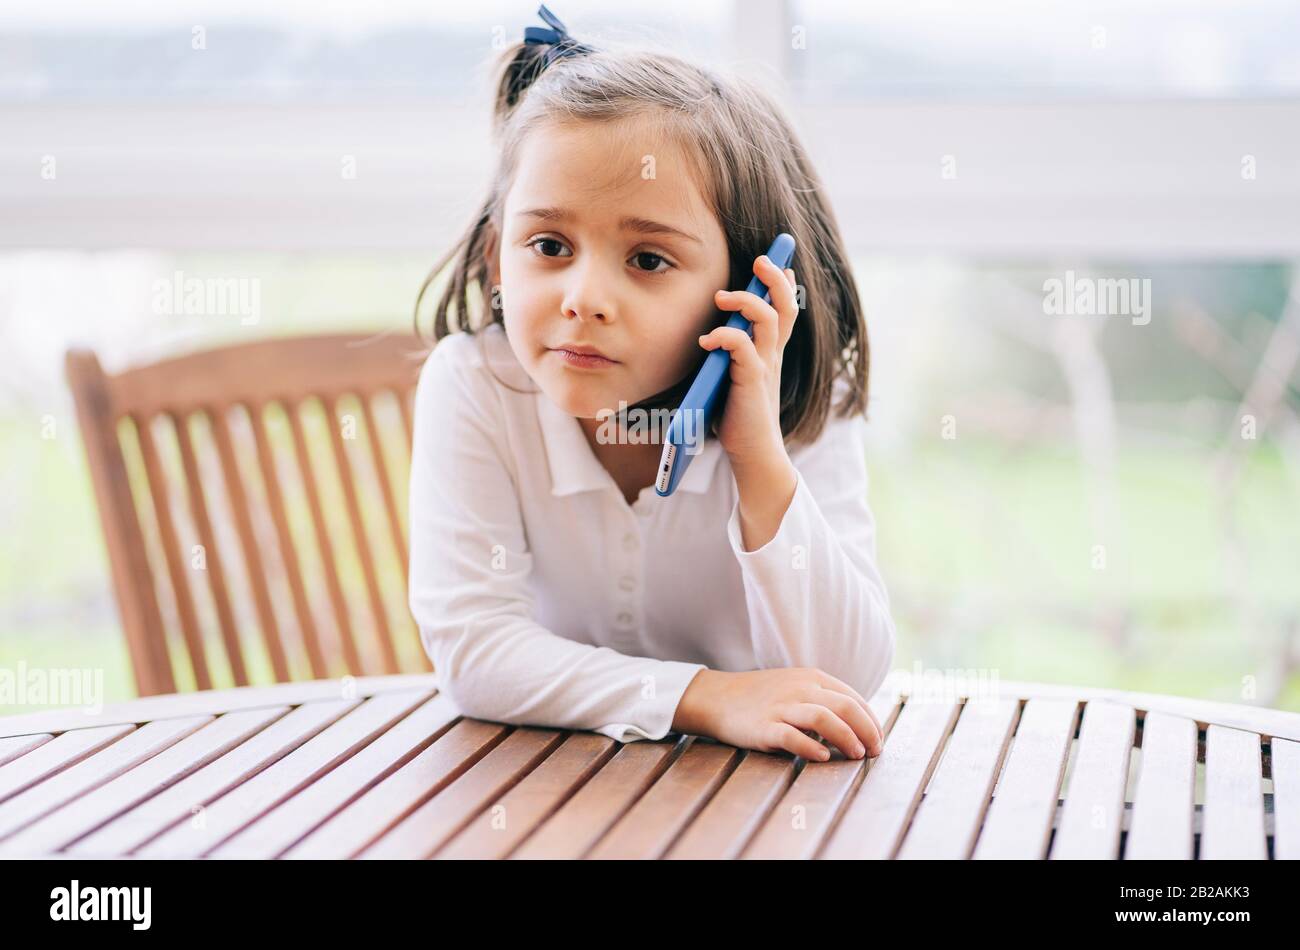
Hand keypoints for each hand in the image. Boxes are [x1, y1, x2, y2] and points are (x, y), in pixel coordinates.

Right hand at [672, 667, 883, 760]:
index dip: (872, 721)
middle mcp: (799, 689)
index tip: (878, 741)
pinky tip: (822, 758)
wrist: (718, 697)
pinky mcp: (763, 726)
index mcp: (812, 678)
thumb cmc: (763, 697)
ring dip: (846, 738)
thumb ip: (824, 699)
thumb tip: (858, 725)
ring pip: (823, 718)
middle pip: (845, 707)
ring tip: (855, 755)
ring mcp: (781, 707)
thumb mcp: (796, 687)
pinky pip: (791, 736)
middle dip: (867, 731)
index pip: (853, 698)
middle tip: (874, 752)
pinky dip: (810, 747)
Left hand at [698, 254, 799, 472]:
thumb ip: (730, 355)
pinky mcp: (753, 382)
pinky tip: (707, 340)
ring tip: (721, 295)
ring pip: (768, 319)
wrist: (753, 454)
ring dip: (746, 301)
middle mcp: (773, 356)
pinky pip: (743, 348)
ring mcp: (765, 367)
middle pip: (785, 306)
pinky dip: (725, 336)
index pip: (786, 311)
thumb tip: (709, 333)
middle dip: (776, 278)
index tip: (778, 262)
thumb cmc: (739, 418)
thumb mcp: (735, 378)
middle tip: (761, 260)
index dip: (784, 284)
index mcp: (771, 353)